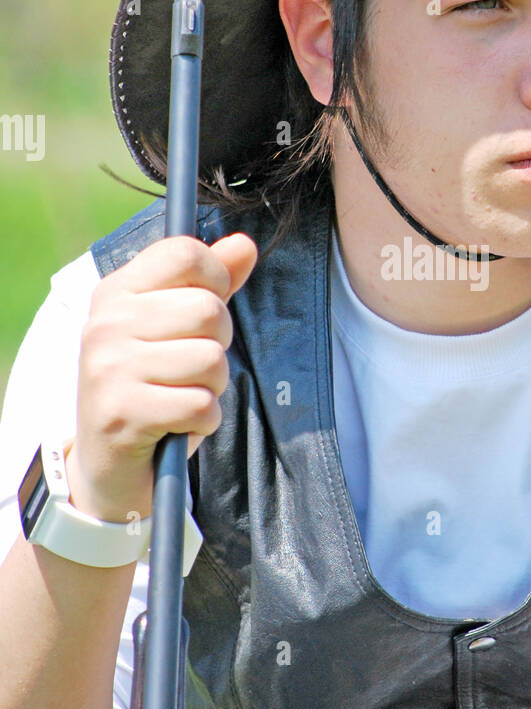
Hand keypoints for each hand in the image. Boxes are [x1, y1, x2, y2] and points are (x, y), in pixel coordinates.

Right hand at [66, 232, 257, 523]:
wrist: (109, 464)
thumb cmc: (151, 385)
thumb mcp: (176, 328)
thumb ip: (211, 285)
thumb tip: (245, 244)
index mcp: (117, 291)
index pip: (183, 254)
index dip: (215, 279)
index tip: (207, 308)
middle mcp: (106, 324)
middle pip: (208, 310)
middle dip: (219, 344)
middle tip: (193, 367)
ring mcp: (110, 368)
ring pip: (210, 360)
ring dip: (213, 387)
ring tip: (184, 394)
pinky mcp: (122, 413)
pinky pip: (202, 405)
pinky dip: (205, 421)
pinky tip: (180, 423)